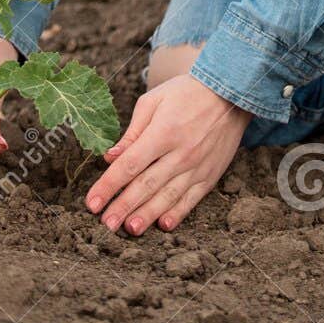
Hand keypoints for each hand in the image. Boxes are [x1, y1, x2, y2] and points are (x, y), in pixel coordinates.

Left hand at [85, 74, 251, 234]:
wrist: (231, 93)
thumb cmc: (186, 93)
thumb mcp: (154, 101)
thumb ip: (132, 132)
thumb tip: (110, 157)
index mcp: (162, 133)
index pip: (129, 165)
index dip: (108, 185)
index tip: (92, 202)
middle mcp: (180, 153)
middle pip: (146, 185)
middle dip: (123, 206)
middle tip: (106, 224)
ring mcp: (197, 166)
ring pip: (168, 196)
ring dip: (147, 215)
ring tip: (130, 229)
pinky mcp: (210, 175)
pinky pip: (192, 198)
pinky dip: (178, 213)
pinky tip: (164, 225)